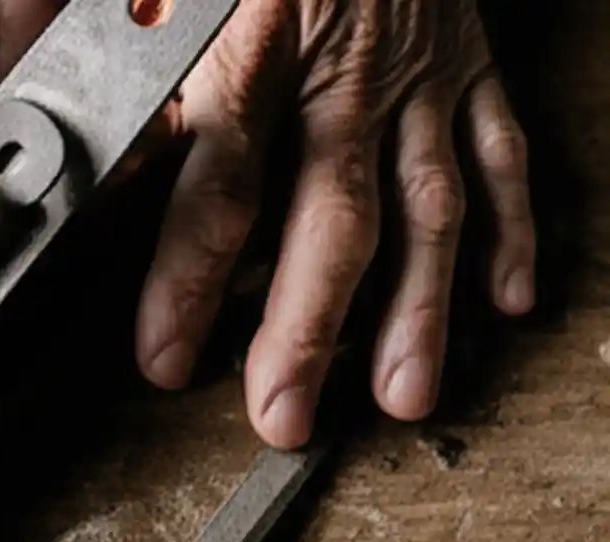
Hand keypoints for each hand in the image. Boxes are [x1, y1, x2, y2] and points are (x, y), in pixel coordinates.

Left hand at [0, 0, 534, 448]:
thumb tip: (108, 183)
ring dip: (419, 306)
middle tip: (285, 415)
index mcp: (256, 49)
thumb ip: (147, 92)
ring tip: (404, 392)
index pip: (220, 186)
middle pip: (331, 217)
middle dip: (307, 327)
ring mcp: (420, 73)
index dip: (187, 282)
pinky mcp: (471, 65)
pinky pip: (500, 150)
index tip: (164, 359)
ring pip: (426, 203)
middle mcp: (347, 72)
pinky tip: (504, 299)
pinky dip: (511, 227)